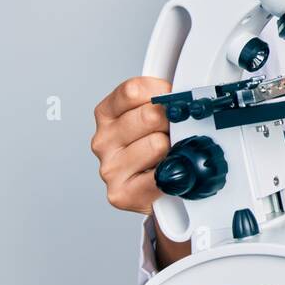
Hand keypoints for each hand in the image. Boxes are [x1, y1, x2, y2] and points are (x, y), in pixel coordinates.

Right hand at [90, 76, 172, 215]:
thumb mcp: (156, 112)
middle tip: (175, 133)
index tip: (172, 101)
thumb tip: (181, 96)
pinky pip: (160, 175)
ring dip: (172, 149)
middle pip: (149, 115)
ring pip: (157, 143)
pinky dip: (174, 173)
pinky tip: (170, 174)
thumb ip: (162, 98)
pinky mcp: (121, 193)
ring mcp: (110, 168)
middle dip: (171, 122)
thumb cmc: (160, 148)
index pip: (133, 90)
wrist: (161, 190)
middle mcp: (103, 140)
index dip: (161, 93)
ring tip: (169, 157)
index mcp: (107, 114)